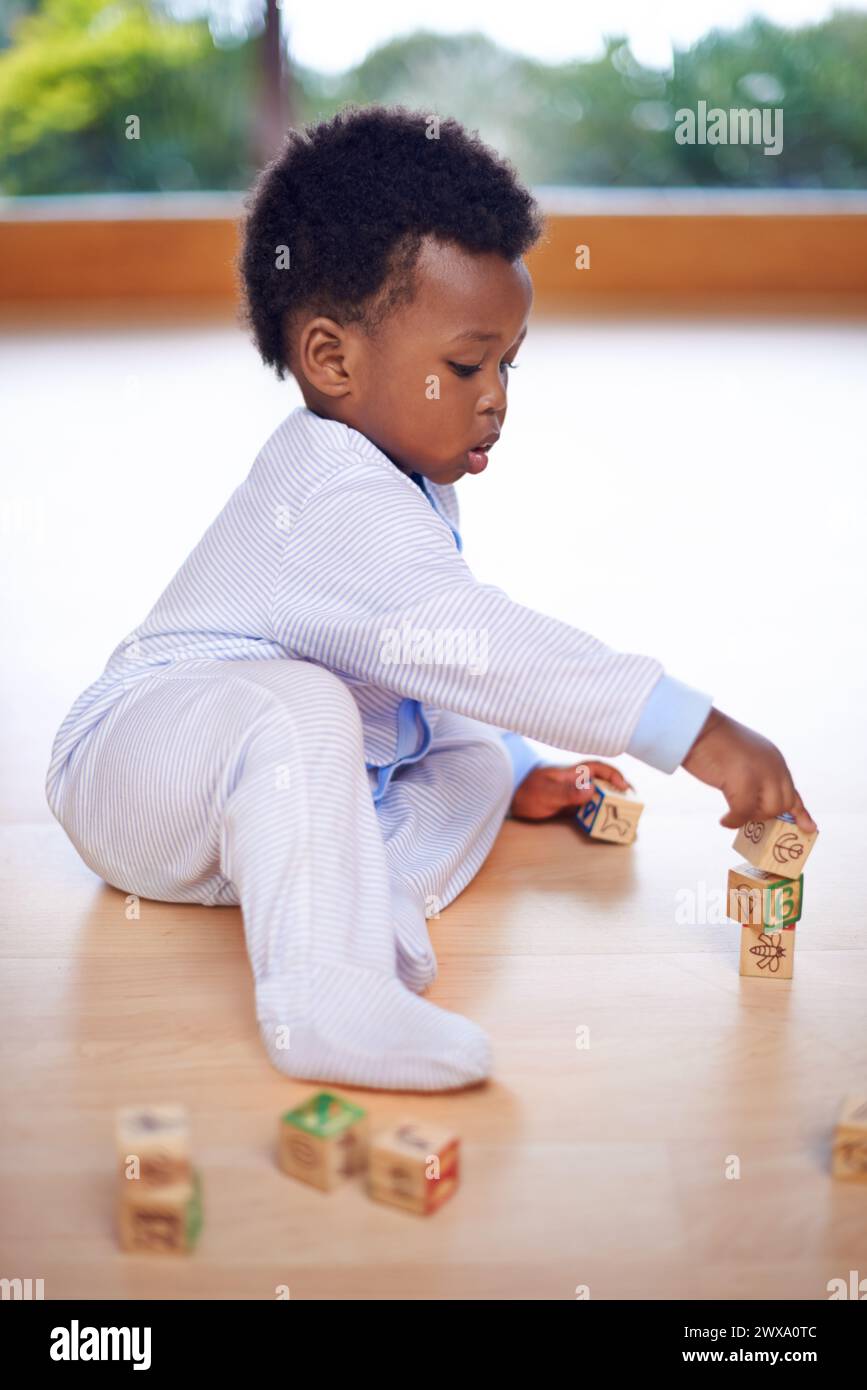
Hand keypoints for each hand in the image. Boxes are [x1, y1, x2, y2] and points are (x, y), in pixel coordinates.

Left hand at [510, 760, 633, 821]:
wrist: (507, 798)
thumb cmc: (525, 790)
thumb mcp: (546, 792)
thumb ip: (567, 791)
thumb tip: (591, 790)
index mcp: (573, 772)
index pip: (599, 768)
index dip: (615, 776)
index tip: (626, 788)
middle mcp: (576, 782)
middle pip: (603, 785)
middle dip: (619, 794)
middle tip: (632, 809)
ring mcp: (572, 794)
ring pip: (597, 798)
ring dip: (609, 807)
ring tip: (622, 820)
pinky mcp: (567, 807)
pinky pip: (587, 810)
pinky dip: (596, 816)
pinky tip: (602, 826)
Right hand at [682, 707, 816, 833]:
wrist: (696, 728)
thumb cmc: (712, 742)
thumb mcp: (743, 758)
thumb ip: (754, 776)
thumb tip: (753, 804)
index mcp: (774, 760)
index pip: (792, 791)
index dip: (800, 812)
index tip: (810, 828)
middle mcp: (773, 766)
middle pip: (784, 804)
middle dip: (767, 816)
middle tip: (747, 818)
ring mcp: (761, 774)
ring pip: (768, 810)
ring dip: (750, 817)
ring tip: (733, 814)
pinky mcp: (744, 782)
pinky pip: (744, 813)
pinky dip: (733, 821)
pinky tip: (724, 820)